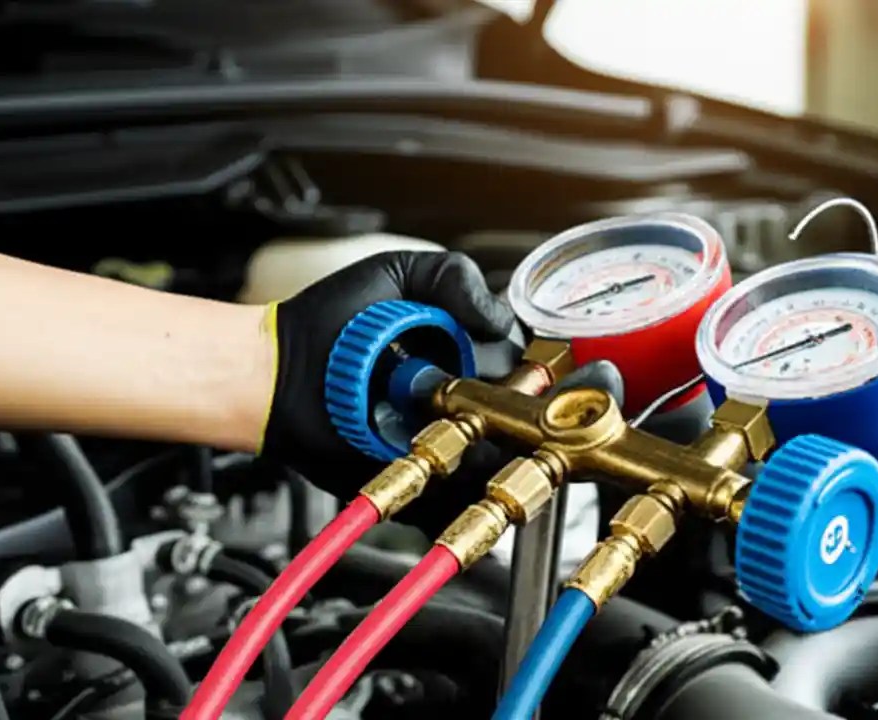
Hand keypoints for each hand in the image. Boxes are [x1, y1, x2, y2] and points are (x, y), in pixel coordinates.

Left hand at [257, 250, 623, 532]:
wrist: (282, 369)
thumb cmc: (335, 320)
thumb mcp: (402, 273)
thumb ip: (457, 276)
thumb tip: (503, 316)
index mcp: (482, 359)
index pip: (552, 374)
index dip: (581, 378)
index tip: (595, 373)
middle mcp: (478, 409)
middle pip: (543, 424)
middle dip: (554, 413)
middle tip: (539, 394)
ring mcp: (455, 451)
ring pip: (509, 462)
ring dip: (505, 441)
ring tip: (475, 411)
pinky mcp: (426, 490)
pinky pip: (461, 498)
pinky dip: (464, 482)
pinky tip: (447, 447)